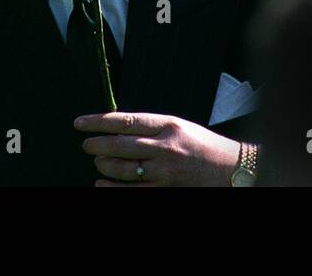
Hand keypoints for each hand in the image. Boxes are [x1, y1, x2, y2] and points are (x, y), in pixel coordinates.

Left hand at [75, 112, 240, 186]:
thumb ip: (151, 126)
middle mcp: (165, 147)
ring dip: (103, 165)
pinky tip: (101, 182)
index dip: (99, 121)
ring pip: (122, 168)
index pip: (125, 120)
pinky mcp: (165, 189)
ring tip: (96, 161)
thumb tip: (118, 127)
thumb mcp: (179, 126)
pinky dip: (111, 187)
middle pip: (120, 145)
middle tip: (86, 144)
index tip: (80, 122)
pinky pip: (130, 191)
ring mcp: (165, 171)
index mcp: (168, 125)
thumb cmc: (203, 144)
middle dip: (97, 144)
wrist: (230, 168)